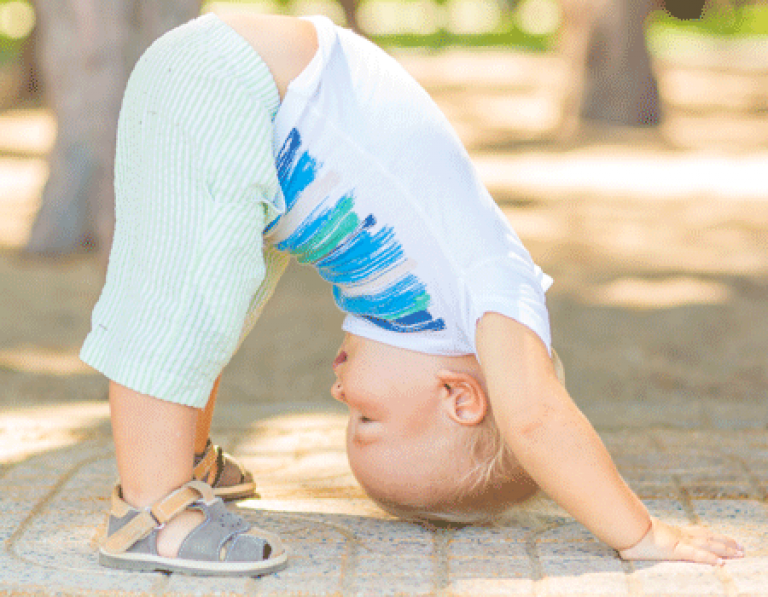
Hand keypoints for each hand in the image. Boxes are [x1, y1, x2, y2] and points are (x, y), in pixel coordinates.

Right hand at [618, 516, 744, 564]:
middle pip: (707, 537)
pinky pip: (697, 555)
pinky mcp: (676, 550)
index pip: (696, 532)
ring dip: (725, 549)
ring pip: (707, 544)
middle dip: (724, 542)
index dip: (711, 535)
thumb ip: (639, 537)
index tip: (722, 538)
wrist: (624, 526)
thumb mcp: (637, 533)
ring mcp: (679, 541)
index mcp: (671, 531)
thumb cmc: (627, 530)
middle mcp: (678, 534)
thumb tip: (629, 540)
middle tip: (740, 546)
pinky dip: (710, 558)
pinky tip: (721, 563)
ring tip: (739, 553)